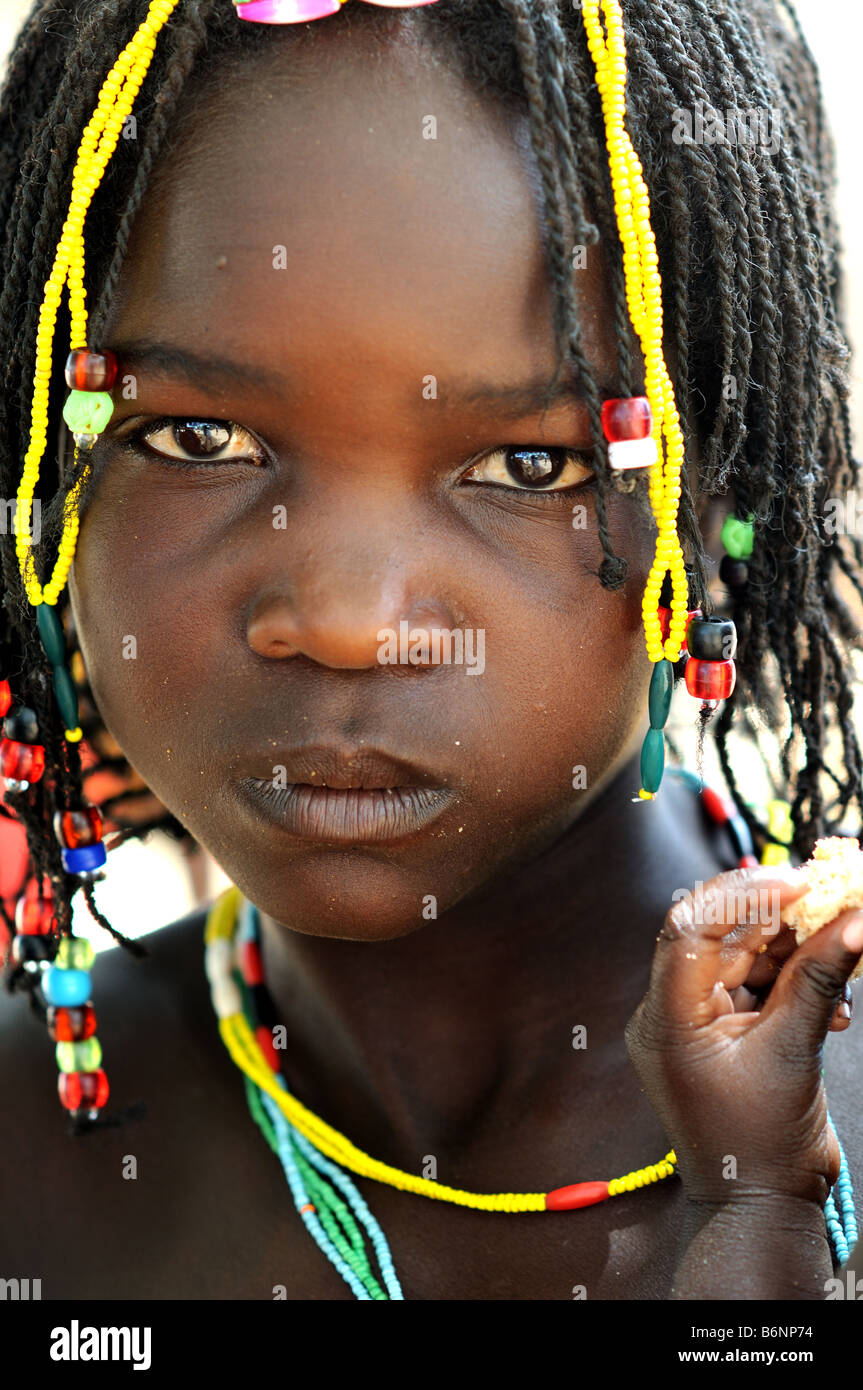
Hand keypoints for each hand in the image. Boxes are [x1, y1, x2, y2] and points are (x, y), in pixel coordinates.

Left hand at [626, 865, 862, 1207]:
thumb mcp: (792, 1054)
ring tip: (843, 949)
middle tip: (831, 897)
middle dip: (778, 915)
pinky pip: (761, 984)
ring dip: (797, 948)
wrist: (761, 1208)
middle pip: (720, 936)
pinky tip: (836, 1004)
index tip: (796, 882)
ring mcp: (700, 1022)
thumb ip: (818, 981)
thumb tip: (854, 920)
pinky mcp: (730, 1032)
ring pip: (747, 956)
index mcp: (666, 1017)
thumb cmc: (758, 1147)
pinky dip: (800, 980)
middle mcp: (674, 1012)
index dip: (741, 895)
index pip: (689, 928)